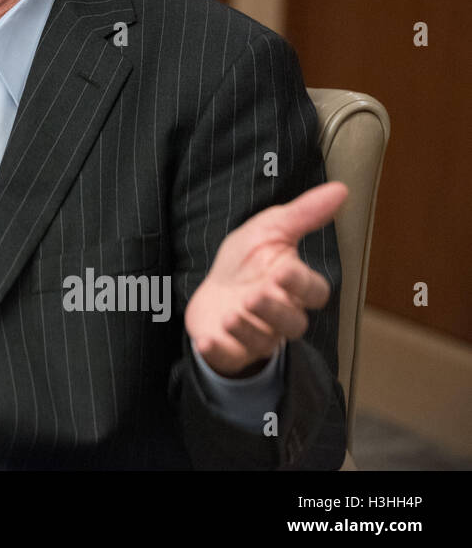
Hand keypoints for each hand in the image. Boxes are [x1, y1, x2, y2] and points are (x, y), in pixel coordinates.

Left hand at [184, 181, 346, 376]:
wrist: (213, 292)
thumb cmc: (246, 262)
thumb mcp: (269, 230)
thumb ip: (304, 213)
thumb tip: (340, 189)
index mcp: (293, 286)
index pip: (313, 292)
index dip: (302, 284)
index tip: (283, 270)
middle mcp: (279, 315)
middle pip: (293, 323)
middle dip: (275, 311)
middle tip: (254, 295)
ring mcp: (255, 335)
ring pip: (264, 342)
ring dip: (248, 329)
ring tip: (231, 314)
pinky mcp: (229, 350)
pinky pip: (230, 358)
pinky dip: (219, 351)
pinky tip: (207, 341)